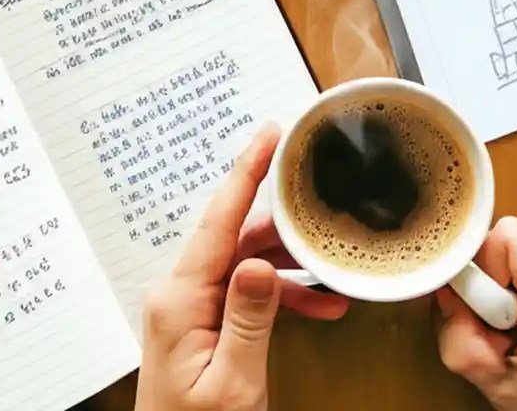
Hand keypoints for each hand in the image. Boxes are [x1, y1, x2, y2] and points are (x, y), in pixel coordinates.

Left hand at [135, 124, 350, 410]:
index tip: (268, 134)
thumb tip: (259, 262)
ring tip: (336, 270)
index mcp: (180, 299)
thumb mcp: (233, 381)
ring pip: (246, 264)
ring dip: (291, 266)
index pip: (218, 222)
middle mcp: (180, 293)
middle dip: (286, 226)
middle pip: (238, 238)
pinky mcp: (202, 323)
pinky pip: (245, 293)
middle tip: (325, 206)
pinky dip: (282, 295)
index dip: (245, 173)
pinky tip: (321, 304)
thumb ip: (249, 319)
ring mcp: (190, 307)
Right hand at [435, 217, 516, 410]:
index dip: (482, 266)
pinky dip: (513, 276)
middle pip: (507, 237)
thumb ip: (458, 334)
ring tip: (512, 317)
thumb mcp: (492, 381)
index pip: (508, 236)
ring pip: (514, 243)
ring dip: (500, 277)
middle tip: (497, 318)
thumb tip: (447, 289)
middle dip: (488, 275)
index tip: (485, 305)